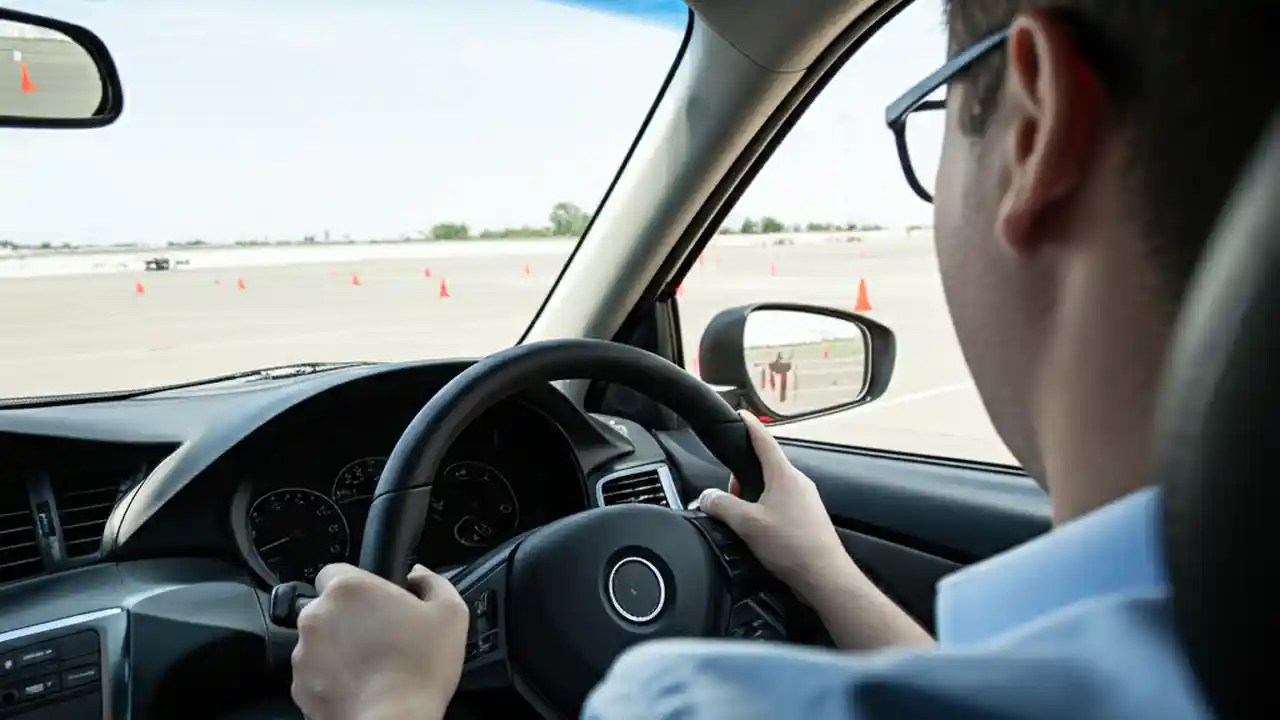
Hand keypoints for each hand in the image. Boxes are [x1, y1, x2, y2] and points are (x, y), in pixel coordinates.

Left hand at [291, 563, 468, 719]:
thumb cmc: (422, 665)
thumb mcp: (450, 613)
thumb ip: (432, 582)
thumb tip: (417, 575)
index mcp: (348, 588)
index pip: (335, 571)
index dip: (356, 585)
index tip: (374, 602)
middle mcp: (316, 615)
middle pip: (326, 607)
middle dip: (347, 618)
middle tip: (379, 636)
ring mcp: (303, 653)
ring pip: (319, 641)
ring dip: (337, 648)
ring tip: (370, 666)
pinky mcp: (299, 686)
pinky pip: (314, 673)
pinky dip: (330, 677)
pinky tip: (358, 686)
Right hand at [697, 411, 857, 605]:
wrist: (825, 577)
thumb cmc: (789, 545)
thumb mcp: (747, 524)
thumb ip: (722, 505)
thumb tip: (706, 497)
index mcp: (784, 475)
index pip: (764, 441)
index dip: (750, 426)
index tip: (740, 414)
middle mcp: (798, 482)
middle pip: (765, 466)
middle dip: (743, 476)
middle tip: (730, 498)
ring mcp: (807, 500)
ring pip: (773, 487)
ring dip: (754, 495)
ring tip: (743, 518)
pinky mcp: (809, 518)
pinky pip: (782, 503)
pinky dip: (766, 508)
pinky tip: (759, 530)